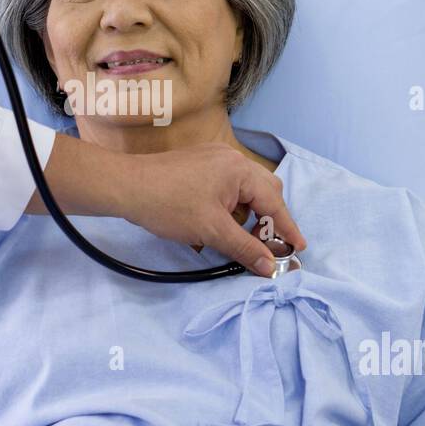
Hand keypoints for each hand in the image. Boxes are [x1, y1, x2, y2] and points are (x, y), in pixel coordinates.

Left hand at [120, 143, 305, 276]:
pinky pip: (227, 186)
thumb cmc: (168, 205)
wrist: (125, 186)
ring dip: (247, 215)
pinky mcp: (199, 164)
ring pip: (244, 190)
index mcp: (240, 170)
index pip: (274, 203)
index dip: (287, 229)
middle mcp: (231, 159)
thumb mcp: (212, 232)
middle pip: (264, 192)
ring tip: (239, 238)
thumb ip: (246, 249)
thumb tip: (271, 267)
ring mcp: (214, 159)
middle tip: (267, 246)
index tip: (299, 248)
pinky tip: (219, 224)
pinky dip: (231, 207)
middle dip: (269, 220)